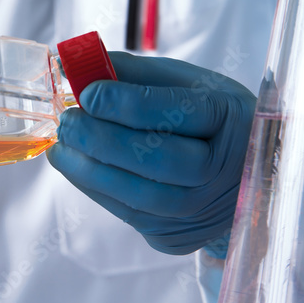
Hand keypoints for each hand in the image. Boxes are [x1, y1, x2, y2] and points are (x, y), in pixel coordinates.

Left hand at [47, 52, 255, 255]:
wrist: (242, 175)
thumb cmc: (207, 119)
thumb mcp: (188, 85)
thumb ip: (136, 75)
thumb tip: (75, 65)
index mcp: (232, 120)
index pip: (177, 112)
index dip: (126, 103)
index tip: (87, 94)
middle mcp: (225, 172)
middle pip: (158, 160)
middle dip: (101, 140)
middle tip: (67, 122)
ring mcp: (202, 211)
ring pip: (139, 197)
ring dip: (88, 171)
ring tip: (61, 148)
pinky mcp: (178, 237)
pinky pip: (129, 215)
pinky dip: (96, 189)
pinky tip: (77, 167)